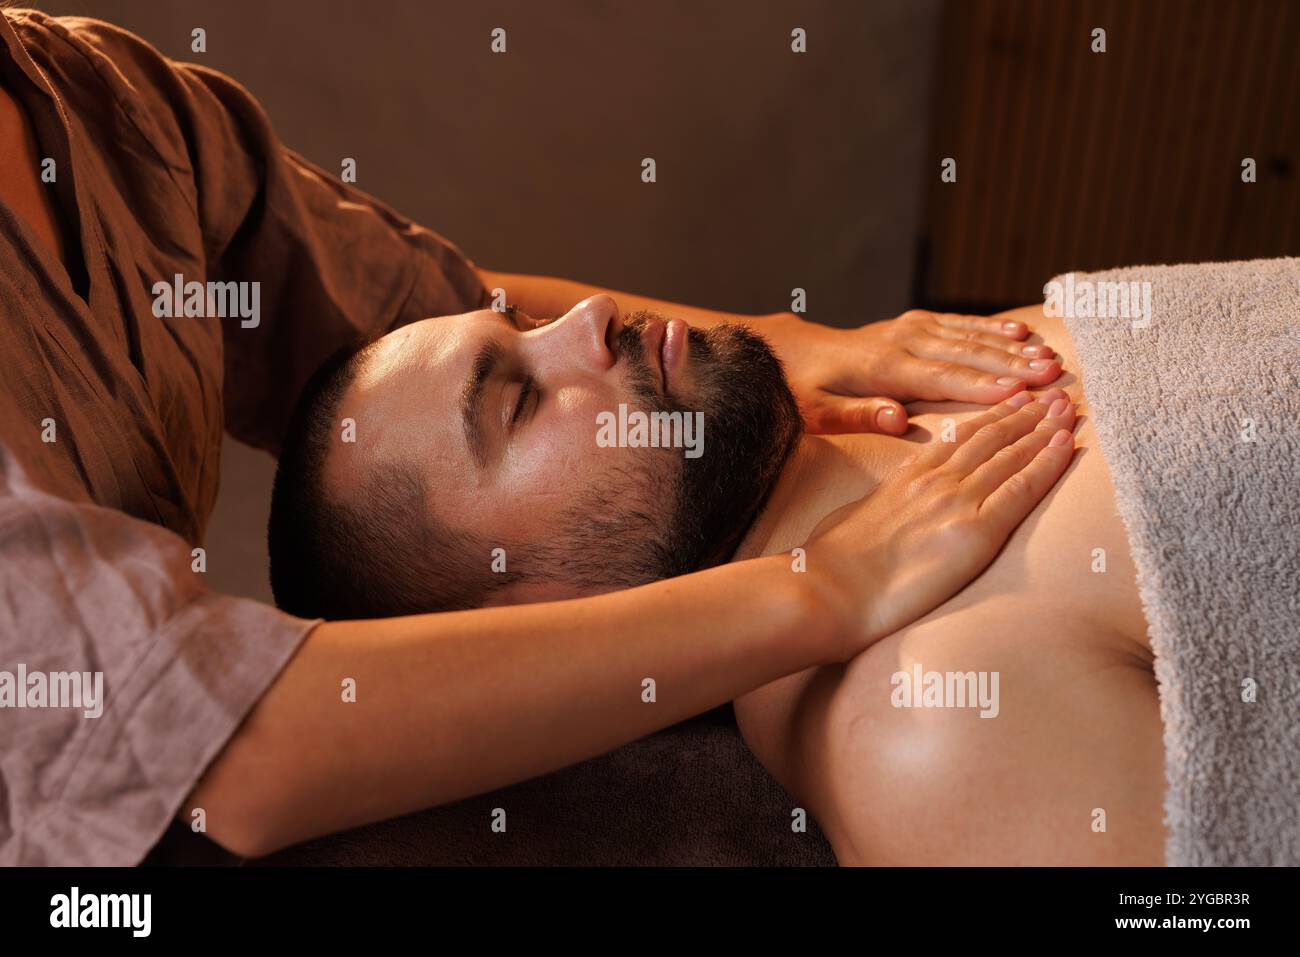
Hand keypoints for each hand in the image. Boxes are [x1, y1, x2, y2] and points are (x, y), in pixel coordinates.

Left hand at [758, 309, 1062, 435]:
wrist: (793, 353)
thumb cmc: (806, 392)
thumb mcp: (819, 412)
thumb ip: (859, 416)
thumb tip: (896, 419)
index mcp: (883, 368)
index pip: (940, 379)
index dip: (979, 386)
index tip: (1018, 393)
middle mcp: (902, 342)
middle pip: (964, 355)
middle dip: (1010, 365)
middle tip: (1051, 374)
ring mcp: (911, 329)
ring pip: (969, 337)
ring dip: (1010, 348)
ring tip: (1049, 357)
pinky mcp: (917, 324)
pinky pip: (960, 325)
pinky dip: (991, 329)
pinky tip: (1021, 334)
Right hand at [807, 389, 1076, 657]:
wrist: (830, 589)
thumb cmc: (831, 564)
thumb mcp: (853, 518)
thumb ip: (880, 506)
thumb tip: (884, 511)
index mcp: (907, 476)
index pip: (961, 438)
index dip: (993, 417)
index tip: (1016, 400)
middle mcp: (936, 480)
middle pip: (991, 437)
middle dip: (1027, 413)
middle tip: (1055, 394)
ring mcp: (956, 500)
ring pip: (1012, 454)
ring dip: (1045, 429)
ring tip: (1069, 408)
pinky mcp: (975, 530)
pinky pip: (1022, 488)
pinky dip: (1049, 462)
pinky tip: (1069, 444)